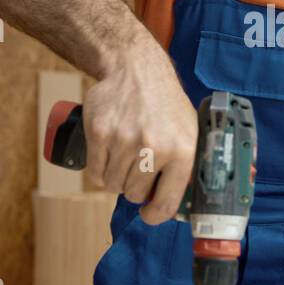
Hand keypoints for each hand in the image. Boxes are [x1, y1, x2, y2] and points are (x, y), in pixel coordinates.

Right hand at [82, 41, 197, 224]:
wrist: (136, 69)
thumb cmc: (164, 105)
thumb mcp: (188, 132)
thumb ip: (185, 167)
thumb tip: (179, 207)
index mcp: (182, 151)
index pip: (165, 203)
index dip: (154, 215)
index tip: (148, 214)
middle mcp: (154, 148)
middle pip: (133, 194)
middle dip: (133, 186)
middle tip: (136, 167)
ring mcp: (124, 141)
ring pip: (112, 185)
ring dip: (115, 177)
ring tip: (123, 157)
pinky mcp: (99, 134)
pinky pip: (95, 172)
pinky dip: (99, 169)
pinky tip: (107, 154)